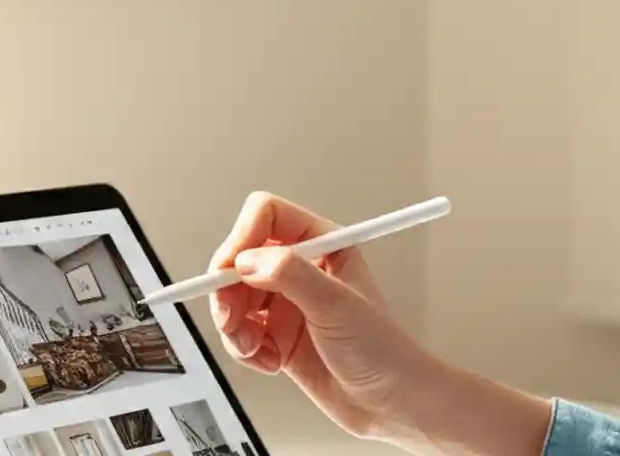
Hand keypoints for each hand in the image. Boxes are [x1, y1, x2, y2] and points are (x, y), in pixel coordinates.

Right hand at [210, 192, 438, 440]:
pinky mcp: (279, 336)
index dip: (242, 238)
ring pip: (235, 297)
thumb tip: (248, 259)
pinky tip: (269, 362)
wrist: (391, 403)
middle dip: (229, 289)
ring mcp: (290, 303)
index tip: (230, 269)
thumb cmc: (383, 350)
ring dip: (233, 324)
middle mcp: (303, 269)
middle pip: (241, 258)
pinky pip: (241, 332)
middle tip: (230, 317)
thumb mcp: (336, 305)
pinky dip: (244, 348)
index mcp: (324, 245)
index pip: (267, 217)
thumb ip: (292, 275)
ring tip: (252, 347)